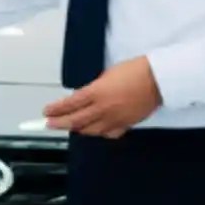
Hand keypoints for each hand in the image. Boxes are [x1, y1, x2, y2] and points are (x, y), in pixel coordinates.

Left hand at [42, 56, 162, 138]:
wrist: (157, 79)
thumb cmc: (133, 71)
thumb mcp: (106, 75)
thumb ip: (93, 88)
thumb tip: (83, 97)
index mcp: (96, 93)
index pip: (70, 104)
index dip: (56, 109)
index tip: (47, 112)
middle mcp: (104, 108)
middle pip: (76, 120)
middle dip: (60, 123)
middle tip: (49, 124)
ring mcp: (115, 119)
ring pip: (91, 130)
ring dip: (78, 129)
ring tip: (69, 126)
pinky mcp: (127, 124)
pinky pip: (109, 134)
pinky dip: (99, 133)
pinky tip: (94, 130)